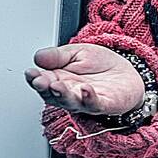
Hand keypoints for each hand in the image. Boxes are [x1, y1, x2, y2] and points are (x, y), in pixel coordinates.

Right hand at [26, 43, 144, 116]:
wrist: (127, 74)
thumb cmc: (100, 65)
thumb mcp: (78, 53)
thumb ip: (58, 55)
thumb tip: (38, 56)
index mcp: (58, 79)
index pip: (41, 81)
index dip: (34, 78)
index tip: (30, 72)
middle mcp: (68, 93)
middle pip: (52, 94)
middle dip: (44, 88)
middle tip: (40, 81)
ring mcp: (84, 101)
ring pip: (70, 102)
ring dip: (62, 95)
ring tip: (57, 86)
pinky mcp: (103, 105)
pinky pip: (94, 104)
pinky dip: (89, 98)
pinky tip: (85, 89)